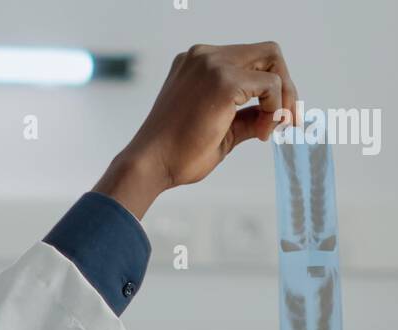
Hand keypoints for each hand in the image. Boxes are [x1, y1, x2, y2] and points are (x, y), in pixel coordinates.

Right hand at [92, 42, 298, 217]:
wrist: (149, 166)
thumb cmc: (177, 155)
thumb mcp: (220, 130)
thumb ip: (246, 116)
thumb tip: (274, 115)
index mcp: (199, 63)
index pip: (250, 61)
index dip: (271, 89)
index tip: (272, 123)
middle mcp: (205, 56)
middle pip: (267, 53)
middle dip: (286, 86)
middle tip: (288, 122)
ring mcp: (213, 64)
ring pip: (273, 62)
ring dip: (284, 97)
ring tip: (269, 132)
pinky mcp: (223, 81)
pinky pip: (270, 85)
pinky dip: (275, 109)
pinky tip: (261, 134)